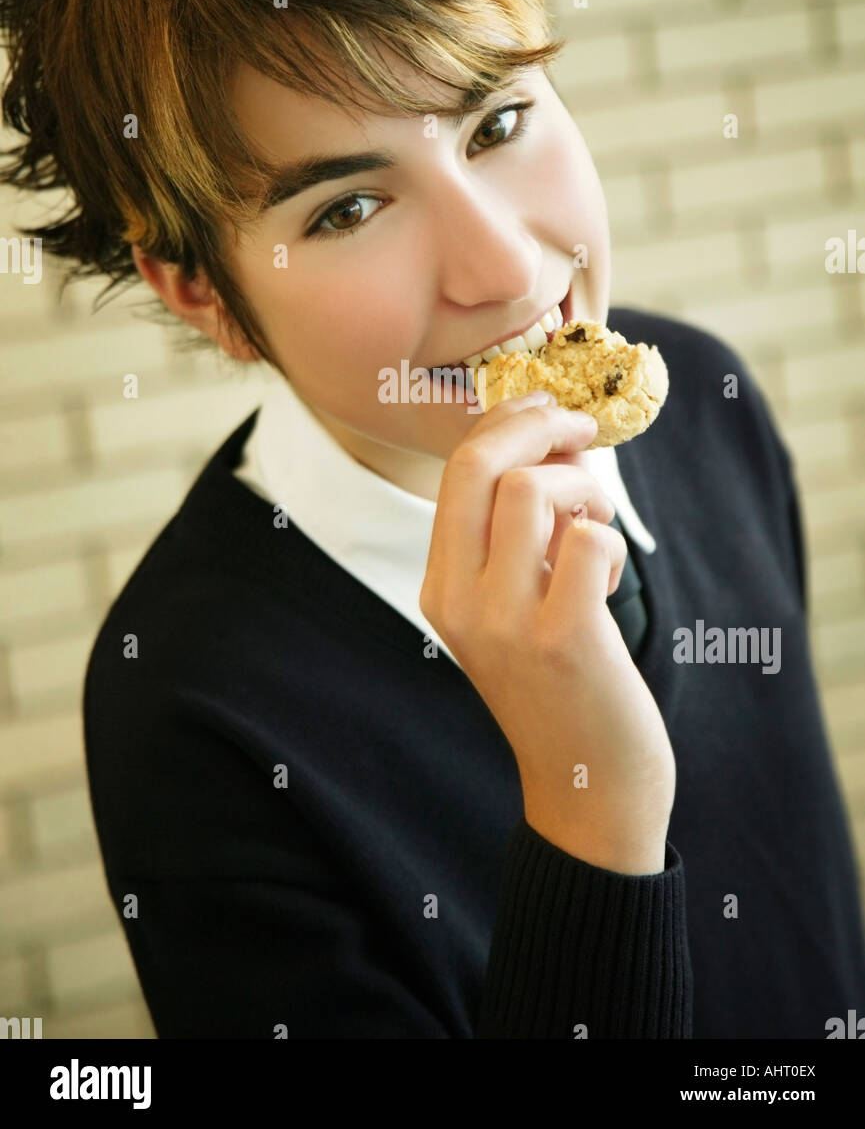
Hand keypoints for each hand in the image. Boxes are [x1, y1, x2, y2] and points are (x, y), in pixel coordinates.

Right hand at [420, 391, 674, 873]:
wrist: (588, 785)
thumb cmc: (562, 683)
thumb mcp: (516, 606)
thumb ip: (518, 534)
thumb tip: (552, 439)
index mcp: (439, 588)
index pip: (456, 473)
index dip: (506, 423)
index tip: (549, 411)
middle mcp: (458, 602)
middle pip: (476, 465)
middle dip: (535, 426)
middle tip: (582, 430)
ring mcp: (505, 623)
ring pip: (531, 491)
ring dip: (583, 489)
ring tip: (597, 529)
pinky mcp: (562, 639)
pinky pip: (586, 538)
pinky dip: (610, 540)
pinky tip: (610, 581)